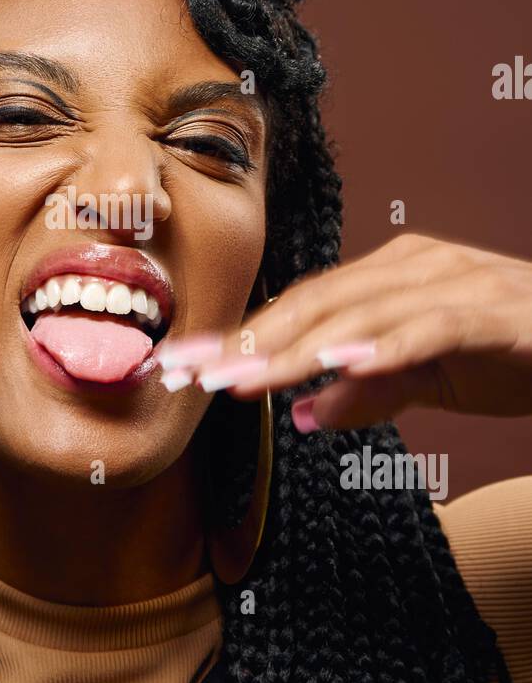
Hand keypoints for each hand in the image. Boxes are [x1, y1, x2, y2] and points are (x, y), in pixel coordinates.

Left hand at [158, 233, 531, 430]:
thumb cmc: (516, 352)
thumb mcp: (434, 380)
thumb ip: (374, 390)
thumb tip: (308, 417)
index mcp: (392, 277)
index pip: (300, 306)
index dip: (241, 337)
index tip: (183, 369)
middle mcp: (414, 266)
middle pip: (315, 303)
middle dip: (247, 341)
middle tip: (190, 375)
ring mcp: (454, 281)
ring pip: (358, 314)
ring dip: (296, 349)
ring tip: (245, 378)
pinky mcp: (493, 311)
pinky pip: (429, 327)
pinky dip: (382, 347)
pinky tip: (339, 365)